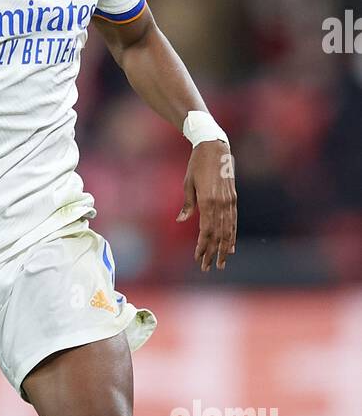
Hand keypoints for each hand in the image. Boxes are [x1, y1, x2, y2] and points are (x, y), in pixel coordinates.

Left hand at [177, 141, 236, 271]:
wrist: (215, 148)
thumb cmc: (197, 165)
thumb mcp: (188, 184)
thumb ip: (187, 204)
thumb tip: (182, 220)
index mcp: (208, 200)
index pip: (206, 230)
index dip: (203, 246)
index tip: (198, 258)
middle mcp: (221, 203)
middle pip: (218, 234)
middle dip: (213, 252)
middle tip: (208, 267)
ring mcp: (229, 201)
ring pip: (228, 230)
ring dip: (225, 248)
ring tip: (221, 262)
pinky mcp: (233, 198)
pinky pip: (234, 221)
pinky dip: (232, 235)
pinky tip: (231, 247)